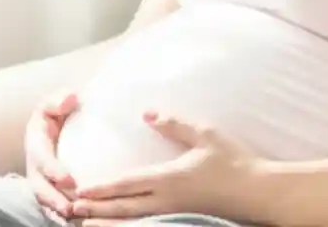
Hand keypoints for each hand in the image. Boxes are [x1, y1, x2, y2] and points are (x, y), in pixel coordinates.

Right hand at [23, 90, 80, 219]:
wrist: (55, 122)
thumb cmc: (57, 111)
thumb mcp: (54, 102)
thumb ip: (59, 100)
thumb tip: (71, 99)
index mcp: (36, 142)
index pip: (41, 159)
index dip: (53, 170)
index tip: (69, 179)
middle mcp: (35, 165)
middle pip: (40, 187)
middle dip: (52, 200)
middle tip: (69, 209)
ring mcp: (42, 180)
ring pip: (46, 200)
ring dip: (58, 211)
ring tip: (75, 218)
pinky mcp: (52, 189)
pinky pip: (55, 205)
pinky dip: (63, 214)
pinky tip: (80, 219)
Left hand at [70, 111, 266, 225]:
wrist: (258, 192)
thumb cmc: (233, 161)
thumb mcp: (205, 134)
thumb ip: (175, 123)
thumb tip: (148, 113)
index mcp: (170, 179)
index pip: (128, 185)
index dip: (102, 188)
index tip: (80, 190)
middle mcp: (168, 200)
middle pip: (123, 208)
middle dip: (95, 209)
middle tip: (70, 209)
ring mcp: (175, 213)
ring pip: (133, 221)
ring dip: (107, 221)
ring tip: (84, 222)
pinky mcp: (183, 219)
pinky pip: (148, 225)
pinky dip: (127, 225)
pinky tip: (118, 224)